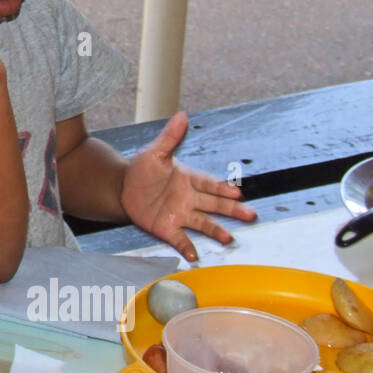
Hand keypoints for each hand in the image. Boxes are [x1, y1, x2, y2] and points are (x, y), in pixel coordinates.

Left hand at [120, 111, 256, 261]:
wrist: (121, 188)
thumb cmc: (141, 170)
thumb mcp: (154, 152)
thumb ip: (170, 137)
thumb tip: (182, 115)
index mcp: (188, 179)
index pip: (209, 184)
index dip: (222, 188)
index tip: (237, 192)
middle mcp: (188, 198)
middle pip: (214, 205)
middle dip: (232, 210)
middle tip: (251, 215)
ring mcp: (179, 214)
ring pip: (202, 223)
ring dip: (216, 231)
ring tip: (229, 239)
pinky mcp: (166, 227)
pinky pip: (180, 238)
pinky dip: (187, 247)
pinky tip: (195, 256)